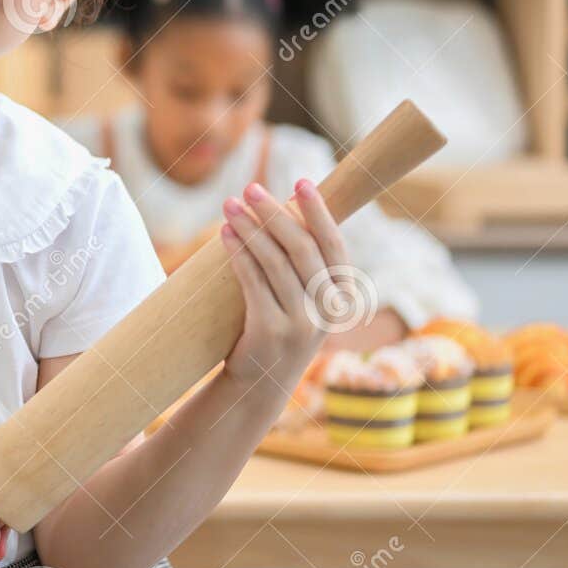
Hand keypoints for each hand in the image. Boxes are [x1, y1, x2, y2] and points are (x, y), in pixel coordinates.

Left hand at [218, 179, 350, 402]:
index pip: (334, 246)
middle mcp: (327, 310)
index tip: (302, 182)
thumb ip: (302, 264)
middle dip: (276, 212)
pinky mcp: (270, 331)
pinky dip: (239, 252)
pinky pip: (253, 281)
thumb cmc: (278, 329)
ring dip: (250, 227)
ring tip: (230, 204)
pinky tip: (226, 233)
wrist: (258, 386)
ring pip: (274, 261)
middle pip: (302, 248)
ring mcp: (300, 323)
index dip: (319, 212)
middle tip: (251, 188)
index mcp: (342, 297)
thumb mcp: (302, 300)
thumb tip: (285, 208)